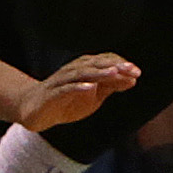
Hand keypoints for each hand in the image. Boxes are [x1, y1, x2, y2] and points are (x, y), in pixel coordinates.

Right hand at [17, 53, 140, 131]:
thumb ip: (111, 87)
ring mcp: (62, 80)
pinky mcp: (52, 93)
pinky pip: (66, 88)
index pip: (105, 61)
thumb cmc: (67, 101)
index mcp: (85, 68)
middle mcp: (74, 70)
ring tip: (114, 73)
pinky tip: (90, 87)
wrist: (35, 110)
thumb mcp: (94, 97)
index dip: (121, 65)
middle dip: (114, 66)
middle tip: (131, 70)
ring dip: (99, 73)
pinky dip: (78, 86)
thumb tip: (133, 79)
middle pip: (96, 64)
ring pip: (82, 73)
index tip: (137, 72)